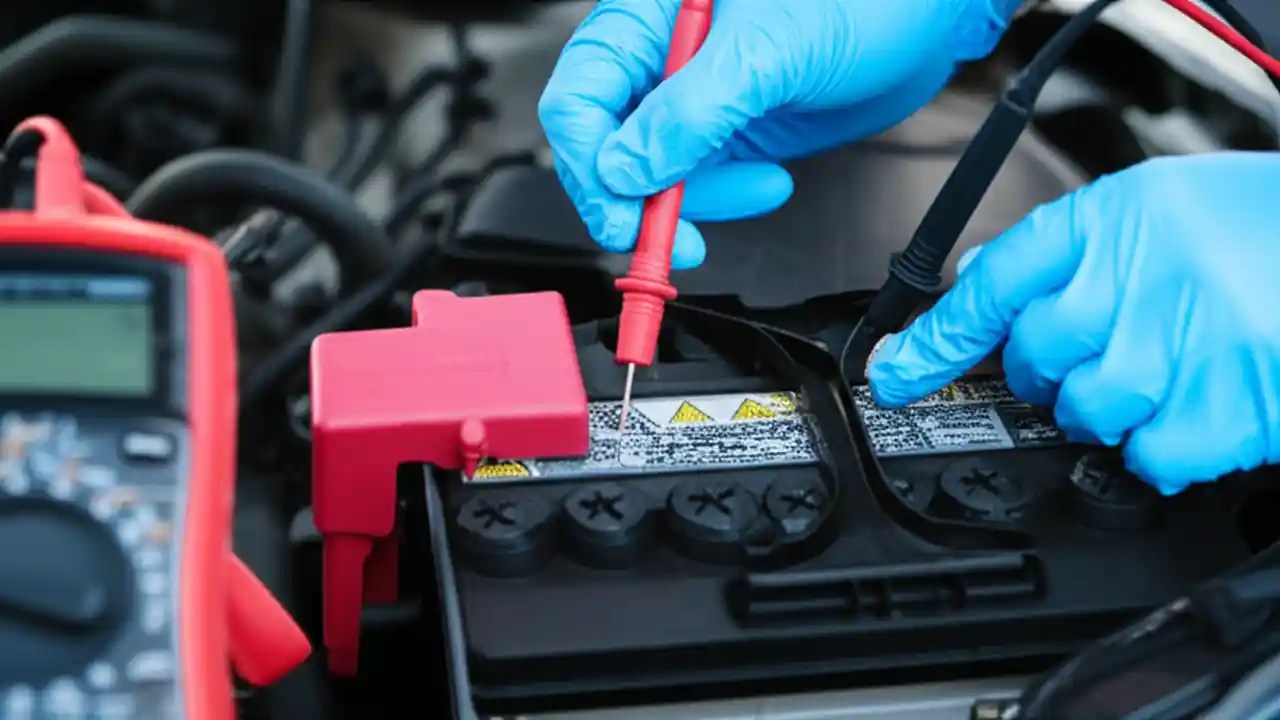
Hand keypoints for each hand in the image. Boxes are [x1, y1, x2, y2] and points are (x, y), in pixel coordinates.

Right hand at [538, 0, 1019, 268]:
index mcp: (647, 16)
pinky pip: (698, 182)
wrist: (931, 15)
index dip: (592, 165)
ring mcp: (691, 96)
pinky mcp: (727, 128)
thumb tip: (623, 174)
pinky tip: (770, 185)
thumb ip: (690, 113)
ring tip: (759, 190)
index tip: (626, 214)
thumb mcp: (769, 50)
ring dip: (693, 203)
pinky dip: (727, 199)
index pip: (578, 99)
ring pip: (650, 174)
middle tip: (672, 243)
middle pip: (603, 146)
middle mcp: (659, 56)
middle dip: (637, 200)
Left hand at [868, 152, 1279, 495]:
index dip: (934, 336)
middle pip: (1033, 357)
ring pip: (1083, 411)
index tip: (894, 374)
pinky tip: (1195, 407)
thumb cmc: (1263, 229)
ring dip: (1108, 407)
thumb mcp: (1159, 209)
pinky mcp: (1227, 408)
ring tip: (1163, 371)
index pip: (993, 282)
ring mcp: (1183, 344)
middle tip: (1104, 347)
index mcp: (1115, 219)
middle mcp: (1139, 277)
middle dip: (1050, 367)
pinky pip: (1146, 455)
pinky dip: (1161, 446)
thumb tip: (982, 284)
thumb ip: (1070, 250)